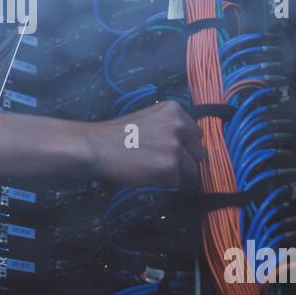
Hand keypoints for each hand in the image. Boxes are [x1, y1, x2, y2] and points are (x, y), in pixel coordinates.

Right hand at [87, 100, 205, 187]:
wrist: (96, 147)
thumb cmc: (116, 134)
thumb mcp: (148, 119)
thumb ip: (169, 128)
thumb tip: (186, 146)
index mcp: (175, 110)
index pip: (196, 135)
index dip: (185, 147)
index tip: (171, 152)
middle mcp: (179, 125)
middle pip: (199, 152)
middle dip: (186, 161)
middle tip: (163, 164)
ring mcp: (175, 146)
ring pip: (191, 170)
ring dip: (177, 174)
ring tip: (153, 170)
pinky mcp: (170, 167)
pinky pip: (178, 183)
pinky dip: (165, 183)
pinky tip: (147, 175)